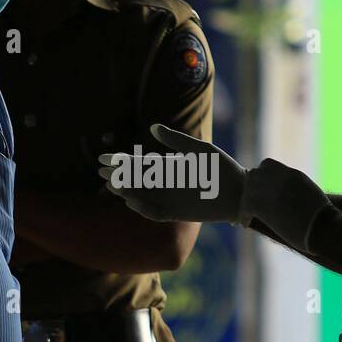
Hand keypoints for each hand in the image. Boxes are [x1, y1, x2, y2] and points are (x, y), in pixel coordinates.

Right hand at [98, 123, 245, 222]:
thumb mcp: (199, 151)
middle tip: (101, 173)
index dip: (121, 162)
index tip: (104, 158)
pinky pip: (154, 212)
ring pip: (141, 196)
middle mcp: (165, 184)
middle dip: (118, 177)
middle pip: (135, 181)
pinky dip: (143, 208)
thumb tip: (152, 127)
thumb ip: (176, 141)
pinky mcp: (176, 214)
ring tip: (112, 185)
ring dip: (126, 192)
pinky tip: (131, 201)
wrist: (240, 192)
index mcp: (168, 167)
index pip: (138, 164)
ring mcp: (170, 200)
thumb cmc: (222, 168)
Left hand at [239, 158, 333, 250]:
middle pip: (253, 174)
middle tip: (250, 202)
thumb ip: (299, 190)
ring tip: (248, 214)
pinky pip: (245, 205)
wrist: (326, 227)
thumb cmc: (325, 219)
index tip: (260, 190)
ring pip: (247, 189)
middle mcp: (280, 177)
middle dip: (250, 188)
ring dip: (246, 201)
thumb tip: (296, 198)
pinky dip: (243, 214)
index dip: (261, 176)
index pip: (267, 164)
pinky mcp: (264, 205)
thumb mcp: (312, 196)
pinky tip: (246, 223)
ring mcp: (271, 189)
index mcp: (292, 174)